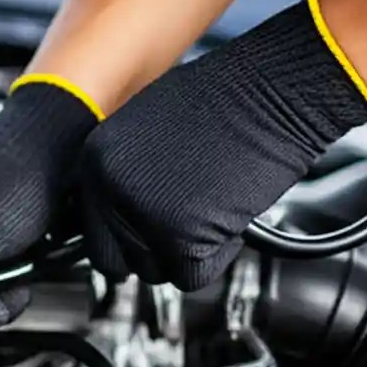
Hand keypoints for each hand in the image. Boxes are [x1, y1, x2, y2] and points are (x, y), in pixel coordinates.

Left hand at [78, 0, 366, 290]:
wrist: (271, 90)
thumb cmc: (226, 99)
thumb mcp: (152, 129)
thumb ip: (131, 175)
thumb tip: (128, 216)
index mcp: (96, 161)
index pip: (95, 232)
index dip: (127, 244)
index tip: (148, 246)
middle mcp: (109, 188)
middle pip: (121, 260)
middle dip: (157, 253)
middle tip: (190, 234)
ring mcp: (141, 213)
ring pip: (156, 271)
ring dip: (188, 254)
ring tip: (215, 212)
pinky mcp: (179, 235)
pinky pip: (191, 276)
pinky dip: (217, 258)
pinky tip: (232, 221)